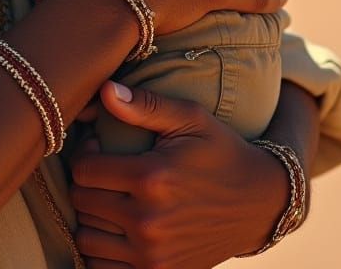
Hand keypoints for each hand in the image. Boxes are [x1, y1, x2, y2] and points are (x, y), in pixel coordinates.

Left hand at [69, 82, 289, 266]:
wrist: (260, 204)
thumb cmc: (220, 152)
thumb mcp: (190, 118)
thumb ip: (144, 105)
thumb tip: (105, 90)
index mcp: (152, 178)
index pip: (83, 170)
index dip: (85, 153)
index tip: (98, 147)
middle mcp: (149, 221)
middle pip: (81, 202)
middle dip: (85, 183)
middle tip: (103, 172)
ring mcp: (154, 255)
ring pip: (87, 237)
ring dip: (90, 217)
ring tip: (108, 199)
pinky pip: (103, 268)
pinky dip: (101, 250)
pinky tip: (115, 229)